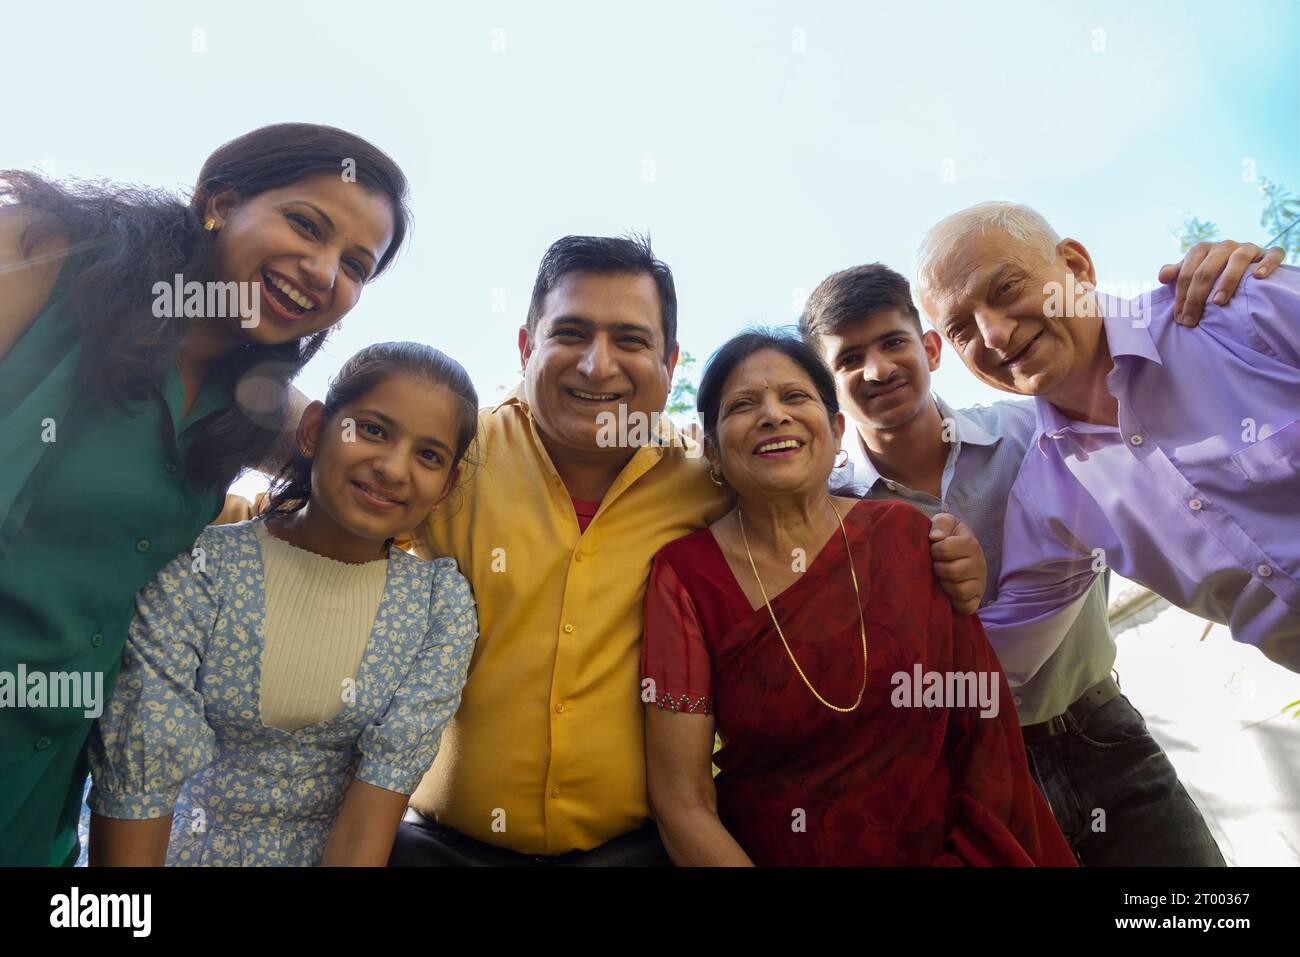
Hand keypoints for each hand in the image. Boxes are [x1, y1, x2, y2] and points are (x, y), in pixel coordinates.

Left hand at [929, 513, 985, 615]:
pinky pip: (966, 607)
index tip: (934, 549)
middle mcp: (979, 564)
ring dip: (944, 585)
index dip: (935, 550)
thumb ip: (941, 524)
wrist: (957, 552)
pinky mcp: (976, 599)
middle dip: (938, 568)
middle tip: (936, 565)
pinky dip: (954, 602)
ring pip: (960, 591)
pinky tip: (947, 592)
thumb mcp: (944, 523)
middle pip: (952, 572)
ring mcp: (980, 583)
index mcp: (971, 543)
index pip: (946, 549)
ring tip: (941, 577)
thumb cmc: (947, 537)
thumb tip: (935, 537)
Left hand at [1157, 240, 1285, 326]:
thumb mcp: (1193, 271)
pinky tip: (1260, 277)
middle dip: (1196, 297)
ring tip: (1218, 302)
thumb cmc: (1213, 271)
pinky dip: (1266, 264)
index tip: (1179, 318)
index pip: (1187, 273)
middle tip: (1191, 320)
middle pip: (1207, 270)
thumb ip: (1178, 273)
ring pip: (1237, 260)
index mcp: (1202, 249)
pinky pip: (1272, 255)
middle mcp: (1224, 246)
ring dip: (1227, 281)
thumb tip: (1162, 277)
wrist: (1246, 262)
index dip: (1181, 296)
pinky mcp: (1268, 252)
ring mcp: (1247, 248)